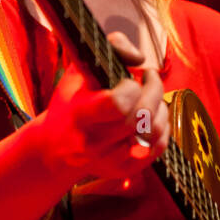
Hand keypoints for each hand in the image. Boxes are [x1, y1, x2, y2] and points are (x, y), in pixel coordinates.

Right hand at [35, 31, 169, 183]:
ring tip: (150, 97)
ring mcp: (109, 160)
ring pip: (154, 132)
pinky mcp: (124, 170)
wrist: (56, 147)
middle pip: (141, 116)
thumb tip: (139, 60)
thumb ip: (111, 49)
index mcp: (78, 114)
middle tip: (150, 79)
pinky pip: (159, 148)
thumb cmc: (72, 101)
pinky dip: (162, 128)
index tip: (130, 78)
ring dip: (160, 108)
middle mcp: (92, 142)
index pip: (117, 104)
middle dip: (154, 91)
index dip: (131, 87)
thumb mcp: (80, 68)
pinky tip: (152, 117)